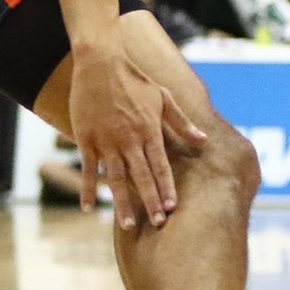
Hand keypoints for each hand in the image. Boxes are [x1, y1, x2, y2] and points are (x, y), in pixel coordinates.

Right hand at [68, 49, 207, 227]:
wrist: (101, 65)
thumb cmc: (136, 82)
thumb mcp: (165, 98)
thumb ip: (182, 123)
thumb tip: (203, 140)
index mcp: (150, 132)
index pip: (161, 166)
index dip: (166, 187)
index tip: (172, 208)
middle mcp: (129, 140)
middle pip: (142, 177)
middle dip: (150, 201)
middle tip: (157, 224)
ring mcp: (106, 141)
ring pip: (116, 178)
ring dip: (122, 202)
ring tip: (127, 224)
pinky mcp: (86, 139)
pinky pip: (88, 169)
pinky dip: (87, 189)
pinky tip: (89, 207)